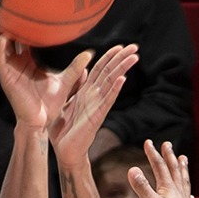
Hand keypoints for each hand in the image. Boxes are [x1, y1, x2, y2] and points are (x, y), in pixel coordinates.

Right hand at [0, 19, 89, 130]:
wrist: (43, 122)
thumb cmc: (51, 104)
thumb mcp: (66, 80)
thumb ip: (77, 67)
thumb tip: (90, 54)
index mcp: (26, 61)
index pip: (18, 37)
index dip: (15, 23)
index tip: (14, 6)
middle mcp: (15, 63)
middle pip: (1, 37)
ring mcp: (9, 70)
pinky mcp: (7, 79)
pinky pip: (2, 60)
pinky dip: (1, 48)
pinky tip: (3, 37)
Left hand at [52, 44, 139, 168]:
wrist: (64, 151)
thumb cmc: (63, 129)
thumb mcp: (65, 102)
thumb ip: (74, 86)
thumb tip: (83, 69)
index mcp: (86, 92)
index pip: (100, 70)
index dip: (109, 57)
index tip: (120, 46)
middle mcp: (94, 97)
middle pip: (109, 73)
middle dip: (121, 59)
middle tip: (135, 46)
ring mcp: (97, 106)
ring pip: (111, 84)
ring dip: (122, 69)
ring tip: (134, 57)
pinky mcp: (96, 117)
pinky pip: (107, 101)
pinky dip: (114, 90)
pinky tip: (122, 79)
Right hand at [126, 140, 198, 197]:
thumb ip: (141, 186)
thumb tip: (133, 170)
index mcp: (168, 187)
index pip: (159, 166)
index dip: (153, 153)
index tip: (148, 143)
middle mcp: (178, 190)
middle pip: (174, 169)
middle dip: (169, 155)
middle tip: (167, 144)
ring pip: (184, 179)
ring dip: (182, 167)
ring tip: (183, 159)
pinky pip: (189, 197)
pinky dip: (188, 192)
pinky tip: (190, 195)